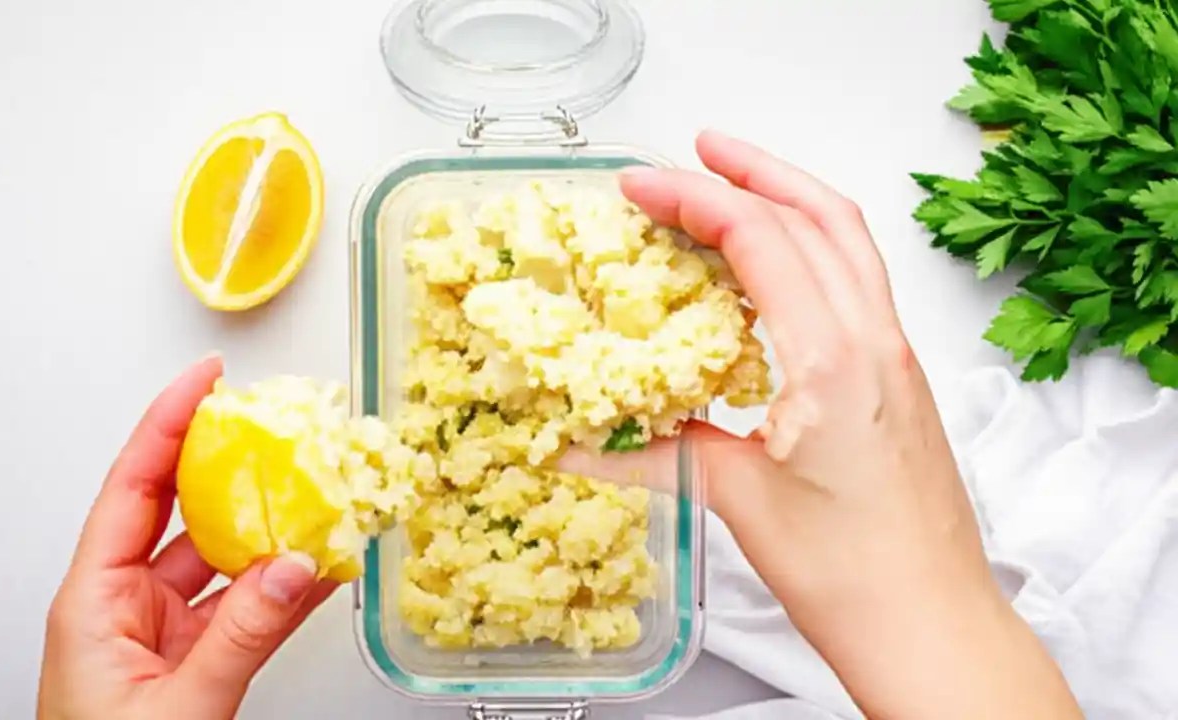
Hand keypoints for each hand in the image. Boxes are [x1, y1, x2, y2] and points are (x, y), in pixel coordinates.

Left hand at [38, 356, 336, 719]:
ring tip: (315, 494)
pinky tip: (320, 567)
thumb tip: (293, 566)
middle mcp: (122, 604)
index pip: (132, 487)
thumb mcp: (179, 706)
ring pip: (220, 558)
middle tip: (271, 424)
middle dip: (226, 463)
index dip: (167, 424)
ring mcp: (160, 632)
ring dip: (268, 530)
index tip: (205, 380)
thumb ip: (242, 636)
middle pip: (176, 509)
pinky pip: (245, 608)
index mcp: (92, 601)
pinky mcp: (193, 660)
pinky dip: (283, 588)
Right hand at [560, 131, 1080, 718]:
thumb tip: (583, 445)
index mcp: (832, 361)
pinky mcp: (899, 377)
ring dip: (791, 195)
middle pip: (817, 215)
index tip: (641, 186)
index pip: (761, 240)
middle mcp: (874, 342)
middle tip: (693, 152)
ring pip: (849, 239)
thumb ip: (658, 456)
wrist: (931, 623)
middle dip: (750, 170)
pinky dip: (813, 247)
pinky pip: (858, 281)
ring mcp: (895, 356)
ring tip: (735, 180)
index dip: (694, 199)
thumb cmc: (853, 575)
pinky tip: (773, 269)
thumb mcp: (738, 502)